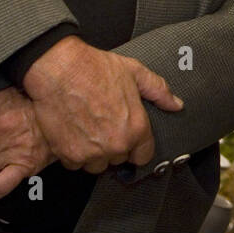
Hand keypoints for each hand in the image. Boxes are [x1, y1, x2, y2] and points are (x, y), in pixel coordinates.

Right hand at [22, 36, 183, 173]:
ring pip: (96, 164)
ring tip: (88, 128)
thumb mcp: (135, 72)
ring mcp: (90, 152)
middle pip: (119, 159)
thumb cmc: (94, 68)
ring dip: (94, 152)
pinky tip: (73, 131)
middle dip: (114, 145)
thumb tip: (175, 104)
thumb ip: (159, 91)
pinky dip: (73, 152)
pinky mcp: (66, 155)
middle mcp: (115, 145)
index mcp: (135, 128)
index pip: (144, 156)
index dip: (138, 147)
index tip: (130, 140)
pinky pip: (74, 163)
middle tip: (105, 124)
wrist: (58, 68)